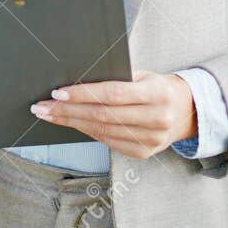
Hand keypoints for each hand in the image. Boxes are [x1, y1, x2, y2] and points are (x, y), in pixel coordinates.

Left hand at [31, 69, 197, 158]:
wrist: (185, 111)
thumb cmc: (155, 87)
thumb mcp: (142, 75)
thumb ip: (115, 76)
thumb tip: (75, 76)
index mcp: (158, 94)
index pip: (113, 94)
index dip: (83, 94)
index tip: (57, 93)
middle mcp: (158, 118)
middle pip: (103, 115)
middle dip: (67, 111)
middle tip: (41, 106)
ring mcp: (152, 139)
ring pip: (102, 131)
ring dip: (71, 123)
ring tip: (48, 115)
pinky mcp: (143, 152)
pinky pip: (108, 141)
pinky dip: (86, 131)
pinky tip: (70, 123)